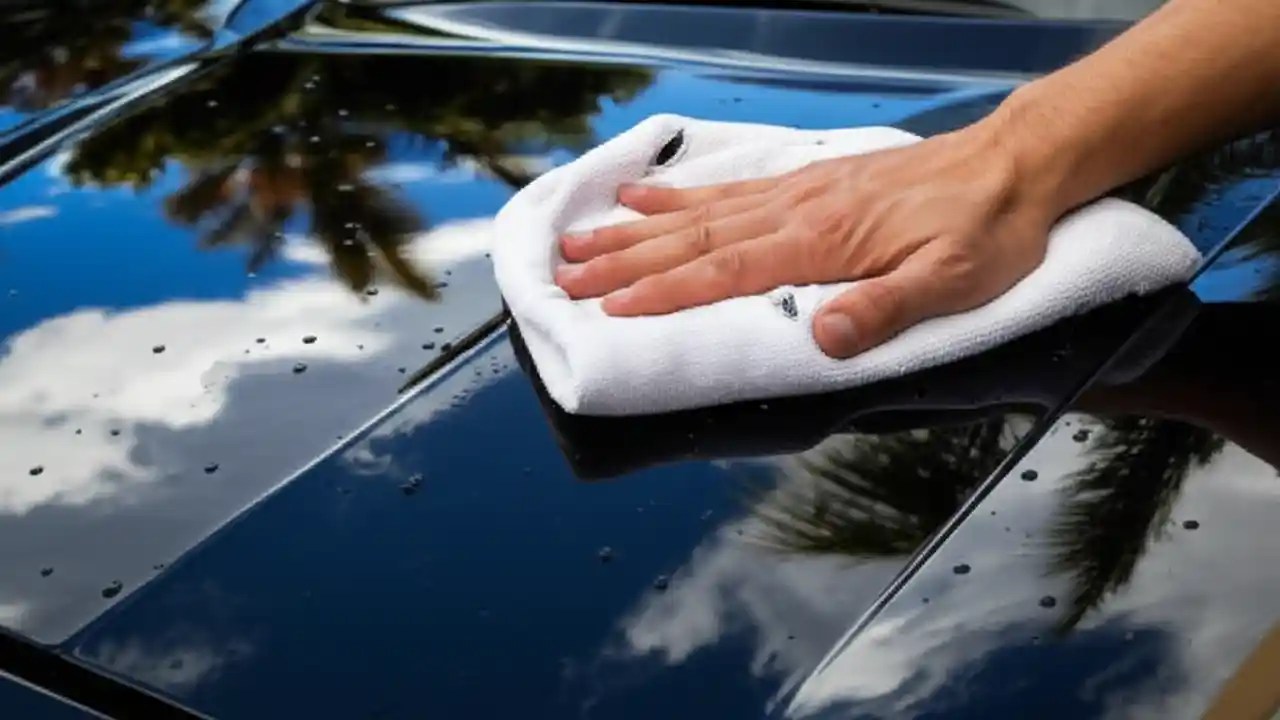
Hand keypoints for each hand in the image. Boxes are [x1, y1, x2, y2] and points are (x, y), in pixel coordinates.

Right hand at [553, 123, 1059, 357]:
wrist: (1010, 165)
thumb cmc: (986, 230)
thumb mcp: (954, 282)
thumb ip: (886, 309)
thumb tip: (822, 336)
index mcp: (821, 242)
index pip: (725, 271)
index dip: (664, 292)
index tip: (610, 307)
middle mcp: (794, 212)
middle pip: (692, 240)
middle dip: (625, 260)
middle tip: (565, 275)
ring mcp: (795, 192)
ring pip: (699, 213)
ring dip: (636, 228)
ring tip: (582, 237)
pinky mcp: (805, 182)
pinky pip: (728, 188)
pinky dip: (680, 193)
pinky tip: (646, 193)